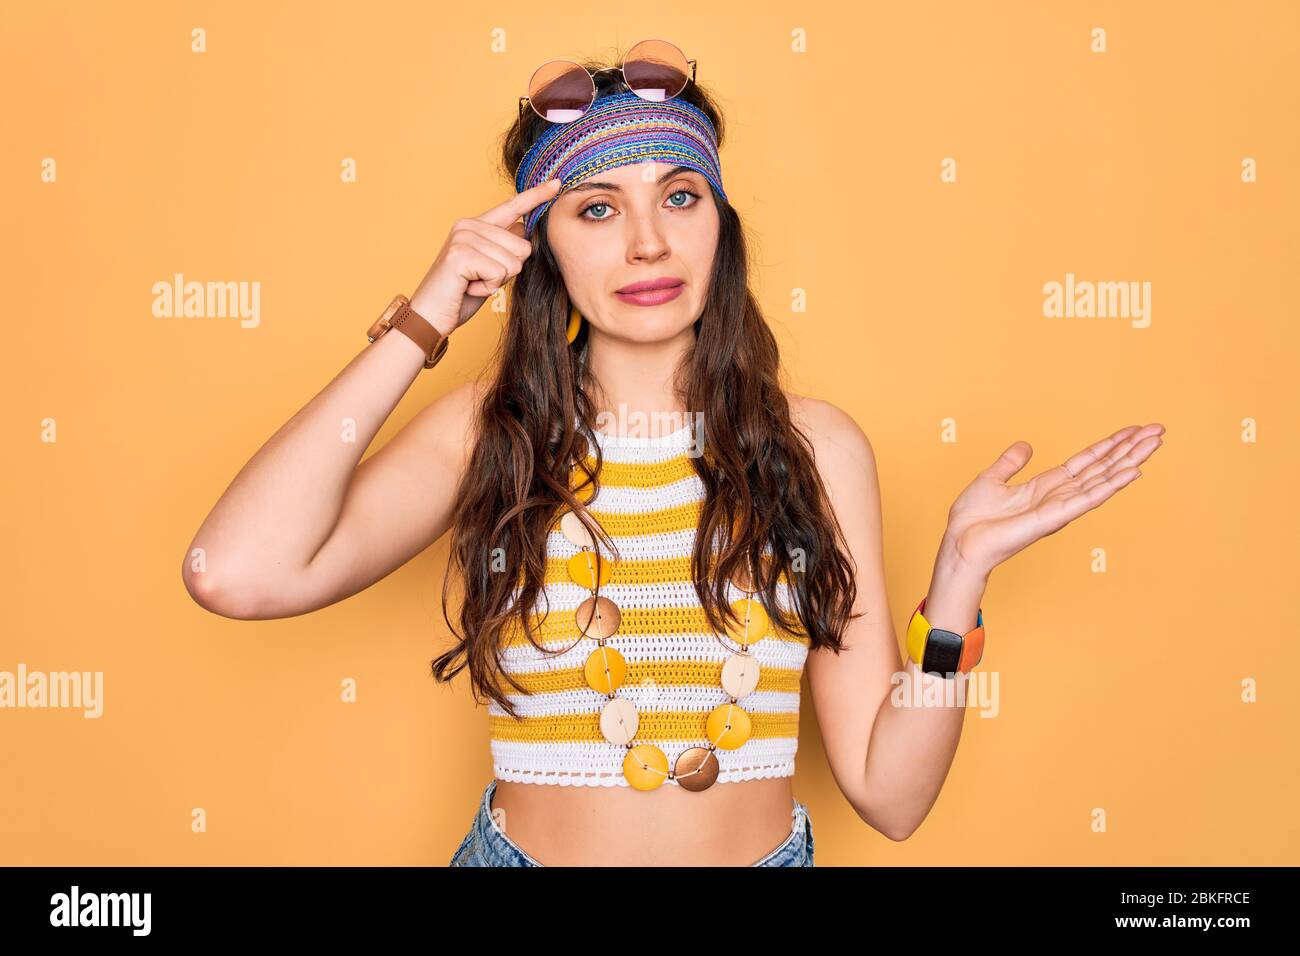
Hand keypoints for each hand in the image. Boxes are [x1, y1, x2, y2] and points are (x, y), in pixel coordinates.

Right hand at [408, 178, 561, 336]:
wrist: (430, 317)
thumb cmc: (460, 295)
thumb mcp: (489, 267)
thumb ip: (505, 246)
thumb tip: (525, 227)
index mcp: (476, 225)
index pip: (512, 207)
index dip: (536, 196)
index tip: (557, 183)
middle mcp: (468, 225)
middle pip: (523, 246)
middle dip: (508, 271)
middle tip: (480, 279)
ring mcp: (463, 238)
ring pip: (513, 262)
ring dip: (497, 282)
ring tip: (473, 283)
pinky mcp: (460, 255)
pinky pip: (499, 273)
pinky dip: (488, 288)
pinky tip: (469, 288)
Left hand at [941, 422, 1166, 576]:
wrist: (960, 543)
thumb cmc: (973, 520)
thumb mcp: (992, 479)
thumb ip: (1011, 462)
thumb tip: (1025, 446)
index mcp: (1047, 486)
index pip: (1087, 461)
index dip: (1110, 445)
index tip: (1134, 429)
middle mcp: (1060, 496)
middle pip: (1103, 467)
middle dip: (1130, 449)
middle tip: (1158, 430)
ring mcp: (1060, 507)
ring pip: (1103, 479)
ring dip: (1130, 461)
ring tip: (1154, 443)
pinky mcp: (1054, 518)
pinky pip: (1088, 498)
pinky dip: (1112, 485)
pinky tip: (1133, 471)